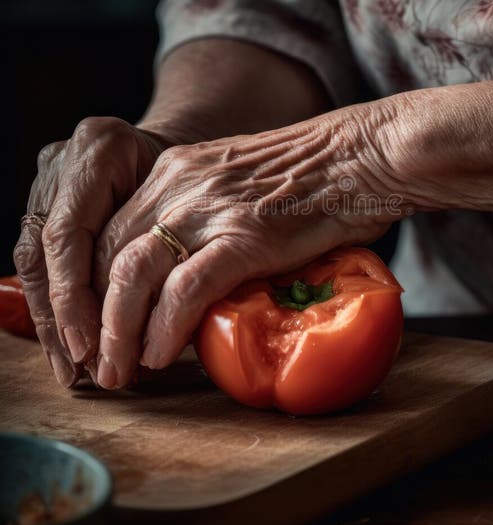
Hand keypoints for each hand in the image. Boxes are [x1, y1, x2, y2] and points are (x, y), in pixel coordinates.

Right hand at [13, 117, 176, 386]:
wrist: (186, 152)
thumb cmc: (204, 177)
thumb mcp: (200, 198)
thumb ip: (176, 238)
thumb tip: (175, 308)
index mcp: (102, 146)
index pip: (68, 233)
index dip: (73, 294)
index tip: (89, 345)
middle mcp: (66, 159)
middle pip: (44, 251)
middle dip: (60, 316)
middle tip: (81, 369)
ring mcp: (49, 180)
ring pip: (34, 262)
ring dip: (53, 321)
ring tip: (73, 371)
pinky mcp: (46, 204)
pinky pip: (41, 264)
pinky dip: (56, 309)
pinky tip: (70, 350)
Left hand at [93, 108, 394, 388]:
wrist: (367, 153)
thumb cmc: (316, 175)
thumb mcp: (240, 184)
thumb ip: (208, 219)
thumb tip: (193, 276)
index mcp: (176, 171)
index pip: (108, 233)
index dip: (91, 287)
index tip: (95, 327)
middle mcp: (179, 185)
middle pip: (107, 256)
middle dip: (93, 317)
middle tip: (97, 361)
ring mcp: (211, 209)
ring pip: (132, 274)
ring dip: (118, 331)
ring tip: (120, 371)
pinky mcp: (246, 236)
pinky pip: (186, 289)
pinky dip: (165, 328)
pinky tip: (159, 356)